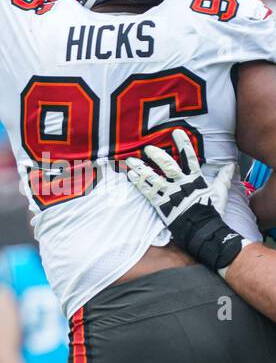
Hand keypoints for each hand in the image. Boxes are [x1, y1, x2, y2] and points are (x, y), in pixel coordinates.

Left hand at [125, 128, 243, 270]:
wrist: (202, 230)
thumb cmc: (212, 211)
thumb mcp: (220, 192)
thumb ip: (223, 177)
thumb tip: (231, 166)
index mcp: (196, 179)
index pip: (190, 158)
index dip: (183, 144)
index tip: (176, 132)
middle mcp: (181, 184)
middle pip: (167, 165)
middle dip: (157, 155)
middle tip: (147, 148)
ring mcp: (170, 194)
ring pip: (153, 177)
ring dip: (140, 168)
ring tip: (130, 160)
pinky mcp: (160, 204)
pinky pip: (147, 191)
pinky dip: (138, 182)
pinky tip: (130, 175)